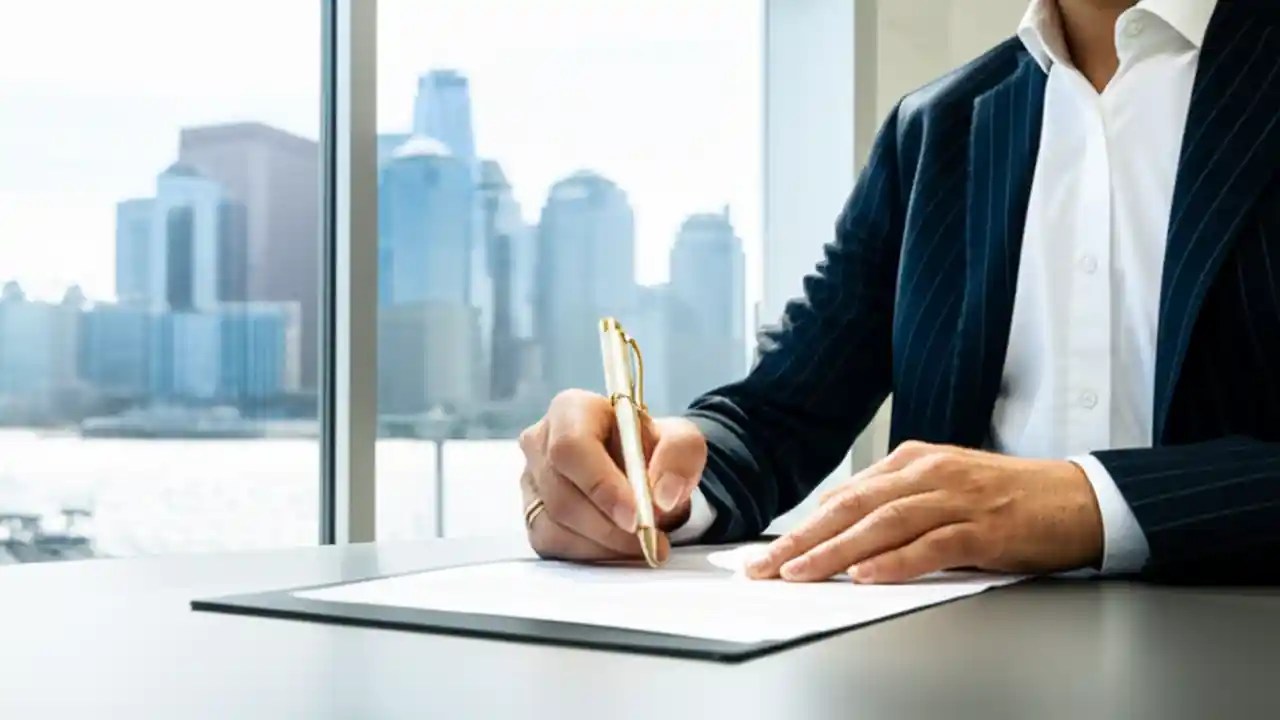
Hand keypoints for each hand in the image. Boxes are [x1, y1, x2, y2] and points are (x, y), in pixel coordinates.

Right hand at [518, 389, 707, 561]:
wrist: (641, 471)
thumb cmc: (654, 450)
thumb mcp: (682, 441)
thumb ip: (680, 456)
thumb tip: (662, 495)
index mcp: (572, 410)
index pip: (571, 446)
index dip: (601, 485)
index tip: (636, 516)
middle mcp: (540, 441)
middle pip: (562, 493)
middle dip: (610, 526)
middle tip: (650, 539)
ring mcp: (531, 481)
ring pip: (556, 524)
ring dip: (605, 543)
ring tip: (643, 543)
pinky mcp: (532, 515)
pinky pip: (552, 544)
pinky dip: (592, 553)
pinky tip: (618, 547)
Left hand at [746, 441, 1102, 582]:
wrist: (1078, 497)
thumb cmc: (1008, 497)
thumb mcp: (943, 487)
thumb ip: (895, 501)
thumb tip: (839, 524)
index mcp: (914, 461)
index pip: (846, 495)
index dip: (804, 526)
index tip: (770, 551)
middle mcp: (929, 473)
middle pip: (852, 507)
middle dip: (803, 538)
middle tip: (766, 566)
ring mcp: (956, 498)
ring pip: (883, 524)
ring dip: (836, 551)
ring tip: (800, 572)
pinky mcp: (984, 529)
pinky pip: (932, 545)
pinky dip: (896, 561)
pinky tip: (866, 575)